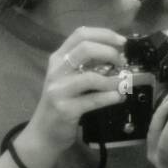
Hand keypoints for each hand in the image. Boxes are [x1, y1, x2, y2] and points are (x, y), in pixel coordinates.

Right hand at [24, 27, 128, 156]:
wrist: (44, 133)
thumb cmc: (62, 103)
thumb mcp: (69, 79)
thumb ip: (87, 65)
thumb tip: (117, 56)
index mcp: (58, 58)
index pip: (80, 34)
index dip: (104, 34)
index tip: (122, 42)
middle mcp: (56, 70)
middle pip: (86, 49)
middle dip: (110, 53)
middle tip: (122, 63)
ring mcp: (59, 90)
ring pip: (91, 77)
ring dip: (114, 79)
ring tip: (124, 84)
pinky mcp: (65, 109)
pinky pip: (93, 100)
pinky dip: (111, 97)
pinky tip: (119, 97)